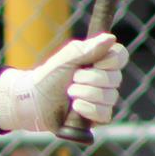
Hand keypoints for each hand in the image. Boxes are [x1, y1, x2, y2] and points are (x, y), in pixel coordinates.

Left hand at [0, 33, 128, 132]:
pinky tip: (74, 107)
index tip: (95, 62)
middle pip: (115, 78)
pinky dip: (87, 109)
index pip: (121, 56)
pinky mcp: (97, 117)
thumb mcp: (64, 59)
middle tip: (72, 78)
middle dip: (90, 78)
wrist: (33, 100)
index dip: (111, 60)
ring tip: (69, 93)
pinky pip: (104, 114)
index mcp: (100, 61)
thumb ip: (87, 49)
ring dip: (85, 93)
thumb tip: (111, 38)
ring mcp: (103, 99)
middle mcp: (106, 80)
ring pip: (110, 97)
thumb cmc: (48, 77)